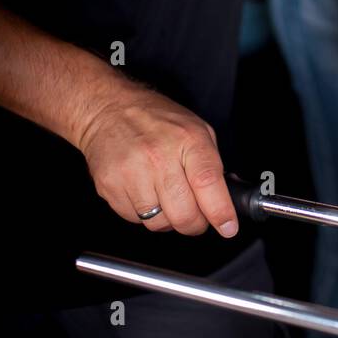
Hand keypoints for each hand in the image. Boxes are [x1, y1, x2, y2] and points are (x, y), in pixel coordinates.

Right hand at [78, 88, 238, 236]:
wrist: (109, 109)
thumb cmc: (155, 119)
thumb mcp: (195, 129)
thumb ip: (211, 163)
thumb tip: (224, 199)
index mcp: (187, 139)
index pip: (208, 182)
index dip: (220, 211)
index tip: (227, 227)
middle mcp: (159, 155)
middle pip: (184, 213)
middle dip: (194, 224)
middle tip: (195, 218)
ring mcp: (132, 171)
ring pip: (159, 222)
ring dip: (167, 219)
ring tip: (164, 197)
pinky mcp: (111, 185)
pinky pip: (135, 219)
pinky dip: (143, 214)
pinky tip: (144, 192)